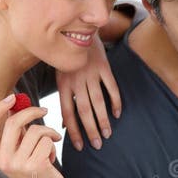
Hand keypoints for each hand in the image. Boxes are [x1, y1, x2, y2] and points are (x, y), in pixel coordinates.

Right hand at [0, 95, 66, 177]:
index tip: (12, 97)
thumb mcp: (20, 152)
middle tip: (44, 109)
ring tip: (51, 143)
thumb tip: (16, 104)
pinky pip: (46, 141)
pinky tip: (51, 157)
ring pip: (35, 131)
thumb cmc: (34, 171)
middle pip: (13, 123)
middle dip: (31, 111)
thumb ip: (17, 133)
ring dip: (48, 132)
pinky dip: (53, 144)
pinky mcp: (36, 166)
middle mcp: (3, 161)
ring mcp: (19, 164)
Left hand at [56, 35, 121, 150]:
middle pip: (84, 110)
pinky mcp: (104, 67)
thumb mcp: (61, 77)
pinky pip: (111, 87)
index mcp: (63, 85)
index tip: (80, 146)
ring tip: (108, 133)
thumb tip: (65, 125)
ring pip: (98, 101)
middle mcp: (76, 80)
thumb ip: (65, 100)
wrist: (79, 31)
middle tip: (97, 145)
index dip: (73, 131)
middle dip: (91, 129)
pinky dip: (115, 101)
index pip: (67, 113)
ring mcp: (91, 73)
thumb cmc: (68, 60)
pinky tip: (117, 114)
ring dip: (103, 119)